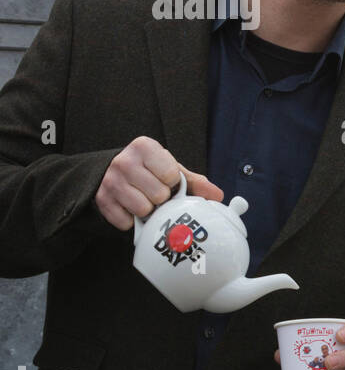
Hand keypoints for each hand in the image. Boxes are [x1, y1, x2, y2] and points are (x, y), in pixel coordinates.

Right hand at [95, 136, 223, 229]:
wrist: (113, 172)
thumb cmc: (149, 170)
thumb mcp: (171, 169)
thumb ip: (194, 181)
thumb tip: (217, 196)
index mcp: (144, 147)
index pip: (171, 175)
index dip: (173, 183)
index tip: (168, 180)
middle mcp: (123, 161)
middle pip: (158, 195)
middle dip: (162, 198)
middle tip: (157, 192)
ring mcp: (110, 181)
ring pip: (142, 209)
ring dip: (148, 210)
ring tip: (145, 200)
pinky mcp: (101, 200)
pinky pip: (126, 222)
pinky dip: (133, 220)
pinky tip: (131, 208)